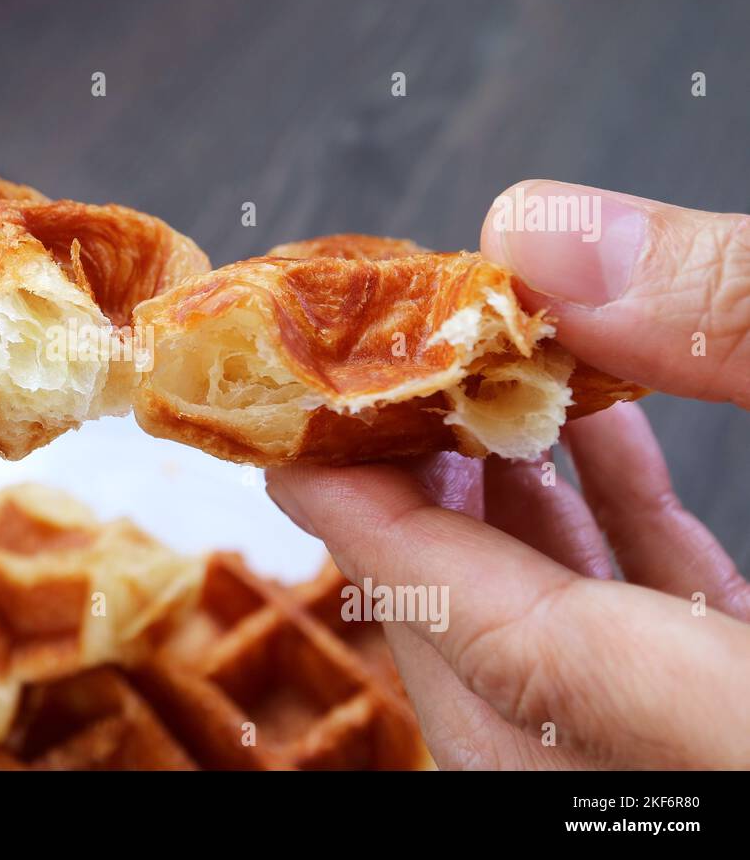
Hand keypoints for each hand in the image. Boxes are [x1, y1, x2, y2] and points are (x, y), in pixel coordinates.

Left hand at [268, 180, 749, 767]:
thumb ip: (732, 318)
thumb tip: (547, 228)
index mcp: (719, 728)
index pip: (496, 641)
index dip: (376, 533)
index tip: (285, 449)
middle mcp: (698, 760)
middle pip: (502, 666)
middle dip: (423, 519)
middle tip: (369, 402)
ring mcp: (726, 740)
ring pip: (572, 657)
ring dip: (511, 515)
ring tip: (467, 396)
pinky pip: (656, 635)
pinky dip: (612, 533)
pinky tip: (598, 431)